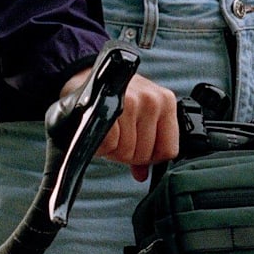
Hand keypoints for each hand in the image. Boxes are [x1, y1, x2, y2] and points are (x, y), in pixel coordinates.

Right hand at [61, 63, 176, 180]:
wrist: (85, 77)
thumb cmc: (115, 100)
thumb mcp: (138, 117)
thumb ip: (145, 145)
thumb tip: (143, 175)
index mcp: (166, 102)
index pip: (168, 150)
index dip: (150, 157)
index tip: (137, 148)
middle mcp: (152, 100)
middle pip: (145, 154)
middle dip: (127, 153)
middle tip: (117, 138)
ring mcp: (131, 101)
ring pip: (127, 152)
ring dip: (113, 149)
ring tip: (108, 133)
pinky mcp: (109, 106)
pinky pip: (110, 145)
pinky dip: (101, 146)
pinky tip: (99, 133)